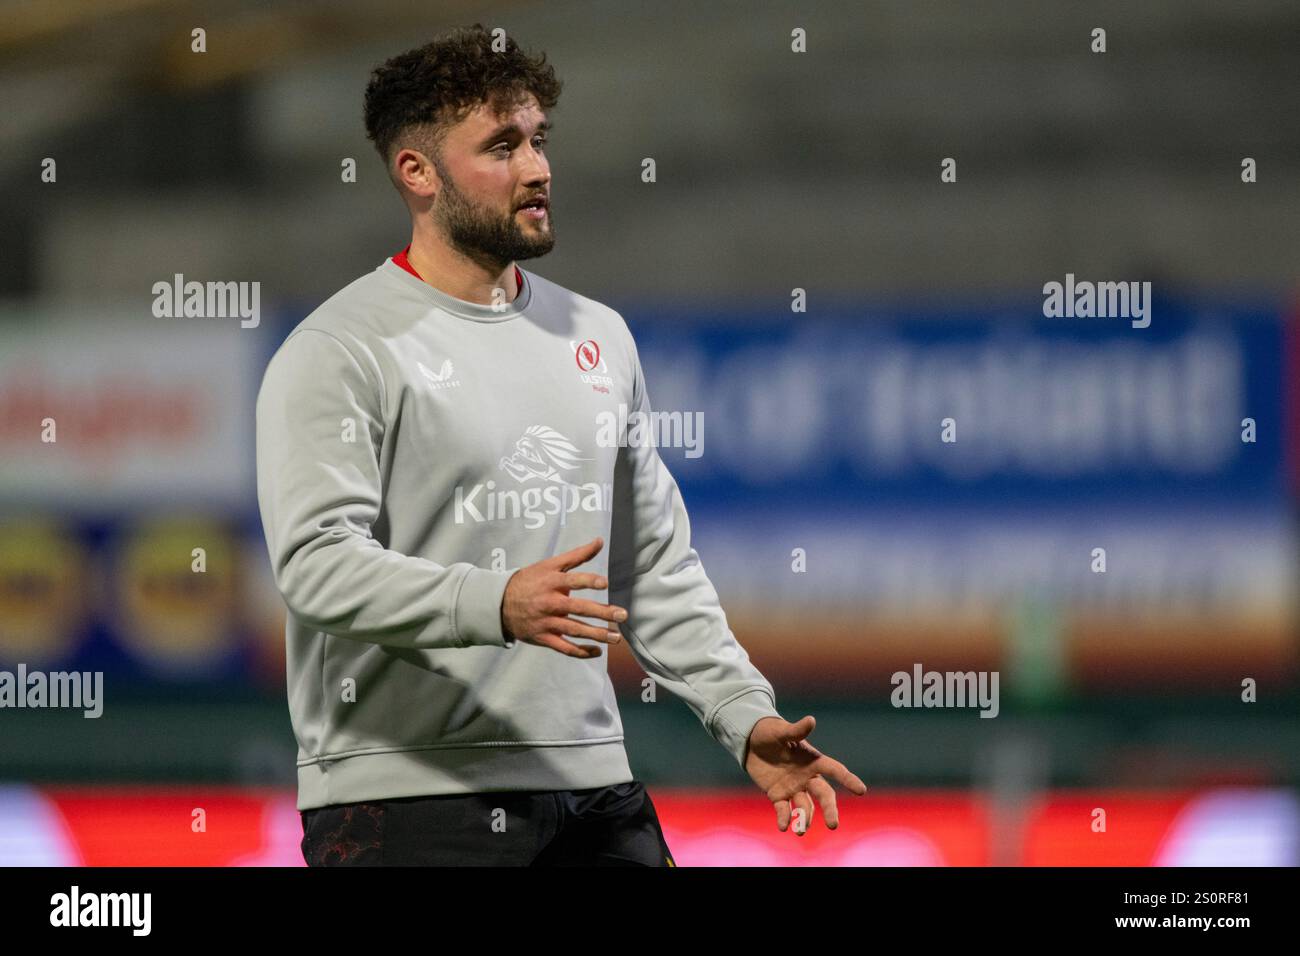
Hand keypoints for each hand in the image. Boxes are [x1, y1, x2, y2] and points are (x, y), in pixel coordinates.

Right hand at [500, 536, 626, 657]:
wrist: (500, 604)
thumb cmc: (530, 581)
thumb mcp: (549, 565)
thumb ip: (577, 555)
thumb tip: (600, 541)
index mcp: (551, 582)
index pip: (572, 580)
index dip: (589, 581)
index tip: (605, 583)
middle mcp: (550, 603)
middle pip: (579, 608)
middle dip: (602, 612)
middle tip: (622, 615)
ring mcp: (547, 622)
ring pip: (575, 630)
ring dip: (597, 634)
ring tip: (616, 637)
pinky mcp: (544, 638)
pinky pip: (564, 648)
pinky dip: (581, 652)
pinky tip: (598, 651)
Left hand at [744, 715, 866, 834]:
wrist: (750, 741)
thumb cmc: (770, 732)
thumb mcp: (781, 730)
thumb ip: (796, 730)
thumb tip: (811, 720)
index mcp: (813, 760)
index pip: (834, 770)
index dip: (848, 779)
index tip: (861, 790)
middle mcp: (807, 777)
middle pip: (823, 795)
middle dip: (829, 809)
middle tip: (833, 825)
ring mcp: (793, 788)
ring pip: (805, 806)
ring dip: (804, 818)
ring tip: (800, 830)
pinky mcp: (778, 795)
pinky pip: (784, 810)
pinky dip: (784, 819)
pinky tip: (783, 827)